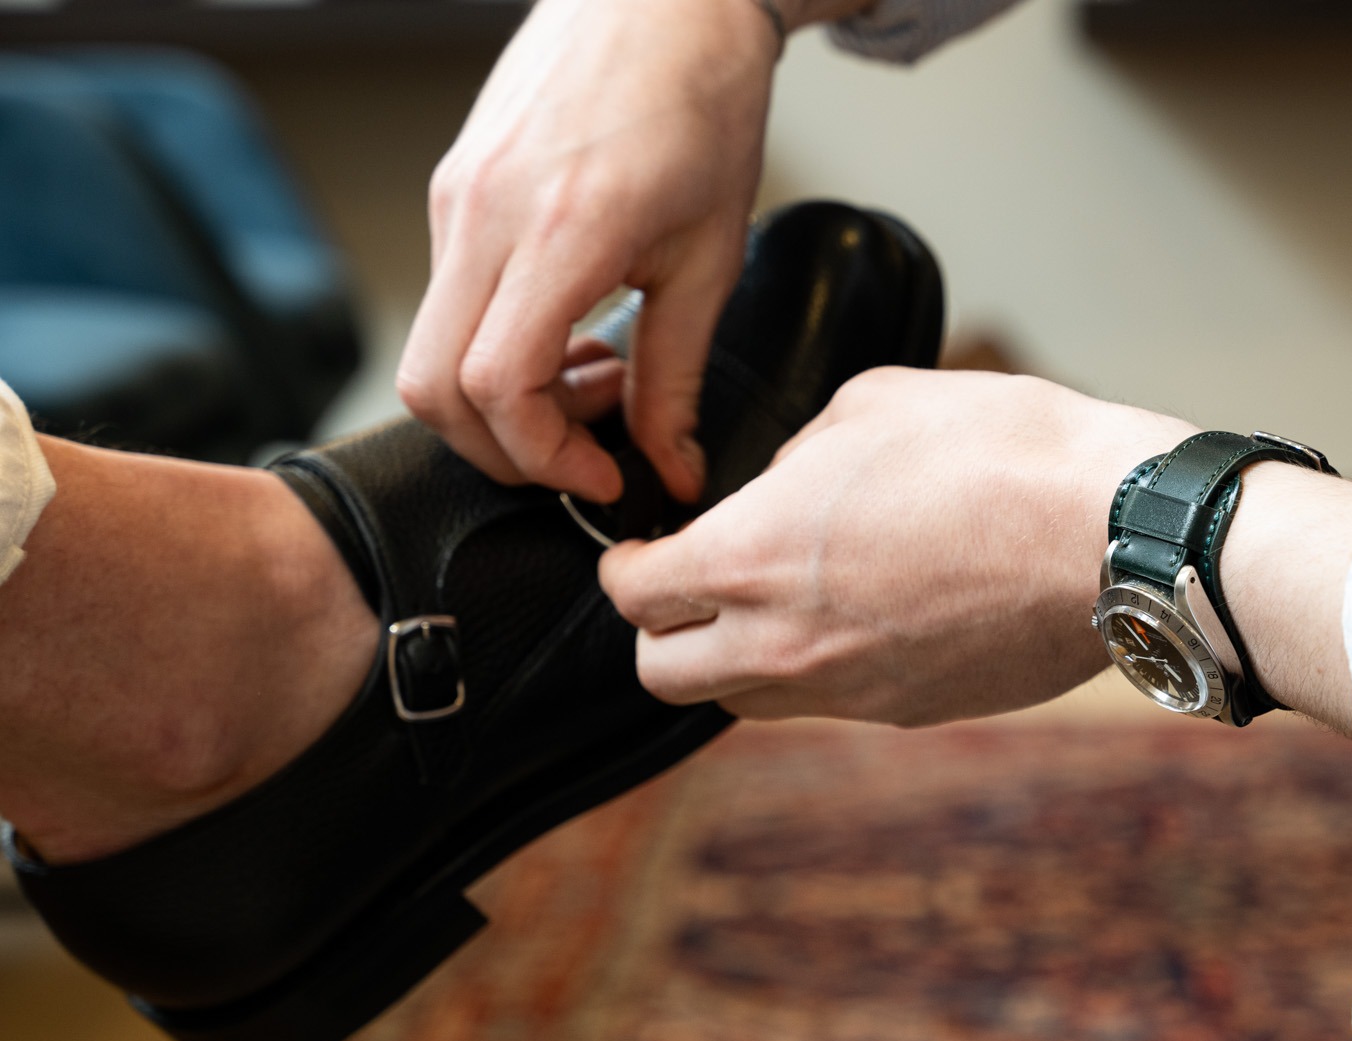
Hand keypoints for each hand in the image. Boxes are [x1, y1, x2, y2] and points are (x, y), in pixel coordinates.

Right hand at [399, 0, 856, 503]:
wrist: (665, 0)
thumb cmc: (701, 106)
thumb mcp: (710, 260)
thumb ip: (677, 379)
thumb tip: (670, 469)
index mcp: (560, 230)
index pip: (497, 386)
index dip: (543, 456)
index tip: (599, 475)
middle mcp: (484, 213)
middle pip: (433, 388)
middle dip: (504, 449)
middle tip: (585, 449)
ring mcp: (454, 198)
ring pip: (433, 350)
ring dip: (507, 398)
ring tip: (597, 375)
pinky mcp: (450, 189)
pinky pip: (448, 301)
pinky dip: (500, 345)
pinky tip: (572, 329)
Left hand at [598, 369, 1195, 724]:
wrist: (1110, 535)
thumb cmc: (997, 449)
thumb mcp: (869, 405)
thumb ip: (796, 457)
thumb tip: (780, 487)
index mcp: (753, 557)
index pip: (633, 595)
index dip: (625, 566)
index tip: (641, 549)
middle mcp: (785, 644)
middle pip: (661, 676)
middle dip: (661, 631)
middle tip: (693, 585)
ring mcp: (850, 692)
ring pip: (741, 703)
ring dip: (734, 660)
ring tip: (776, 605)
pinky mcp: (910, 713)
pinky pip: (830, 706)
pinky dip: (821, 672)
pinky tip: (865, 616)